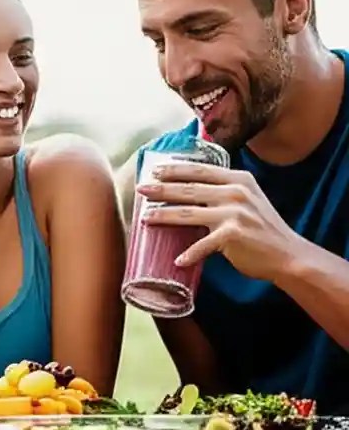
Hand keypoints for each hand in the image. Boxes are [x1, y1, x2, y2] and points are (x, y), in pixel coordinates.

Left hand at [137, 161, 302, 280]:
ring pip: (188, 213)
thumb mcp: (247, 200)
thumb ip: (223, 192)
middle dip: (161, 189)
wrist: (288, 255)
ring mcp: (235, 213)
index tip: (154, 170)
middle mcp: (236, 192)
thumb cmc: (262, 229)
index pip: (200, 170)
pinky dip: (189, 254)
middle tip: (141, 189)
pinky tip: (178, 260)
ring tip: (145, 219)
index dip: (175, 169)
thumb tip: (185, 191)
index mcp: (239, 180)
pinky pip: (203, 244)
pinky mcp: (234, 234)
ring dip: (163, 216)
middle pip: (189, 189)